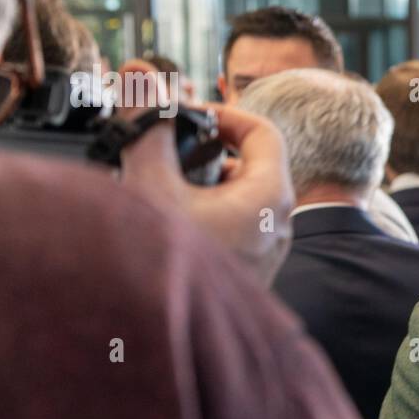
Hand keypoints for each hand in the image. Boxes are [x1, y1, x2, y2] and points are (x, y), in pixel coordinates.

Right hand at [113, 60, 293, 284]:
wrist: (171, 341)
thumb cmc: (169, 268)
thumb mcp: (152, 186)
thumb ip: (147, 128)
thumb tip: (140, 76)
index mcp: (271, 196)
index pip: (261, 130)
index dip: (223, 112)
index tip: (187, 113)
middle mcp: (278, 225)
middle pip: (249, 165)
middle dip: (204, 151)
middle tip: (165, 150)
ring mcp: (266, 254)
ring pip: (238, 200)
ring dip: (199, 186)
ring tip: (159, 188)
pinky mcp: (247, 277)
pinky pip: (232, 230)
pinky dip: (202, 216)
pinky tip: (165, 226)